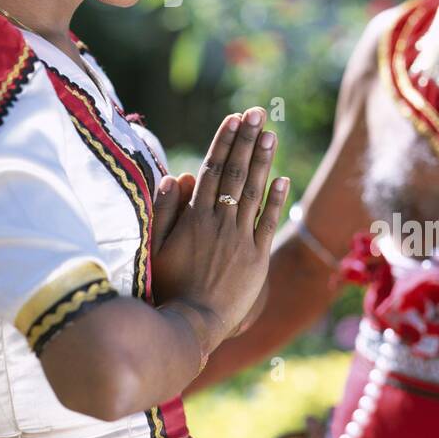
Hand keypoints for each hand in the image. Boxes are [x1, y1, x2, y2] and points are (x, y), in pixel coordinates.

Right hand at [151, 107, 289, 350]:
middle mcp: (220, 222)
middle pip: (235, 173)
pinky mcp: (257, 259)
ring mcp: (241, 240)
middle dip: (246, 140)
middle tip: (256, 113)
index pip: (213, 170)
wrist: (190, 324)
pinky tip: (284, 178)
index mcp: (195, 217)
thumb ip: (165, 211)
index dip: (224, 142)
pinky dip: (276, 200)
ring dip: (263, 161)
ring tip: (271, 134)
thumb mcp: (155, 246)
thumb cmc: (165, 287)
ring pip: (254, 192)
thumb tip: (176, 176)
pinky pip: (268, 223)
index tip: (234, 118)